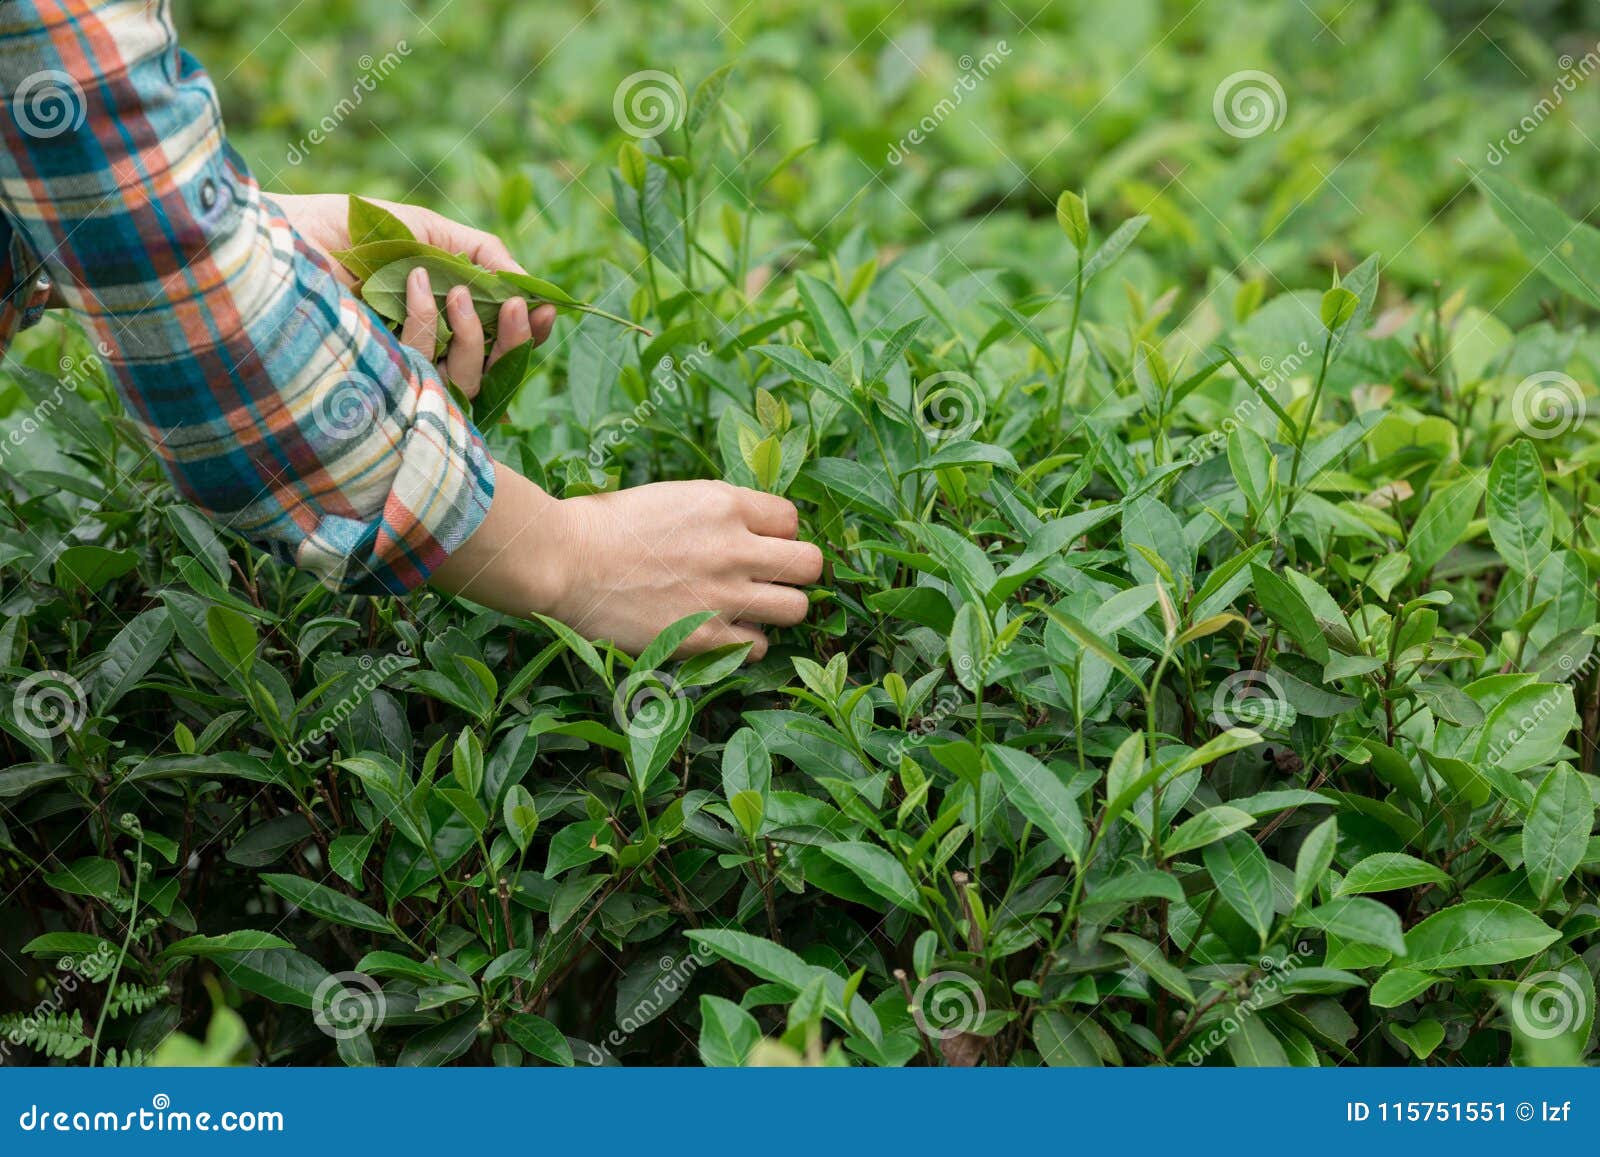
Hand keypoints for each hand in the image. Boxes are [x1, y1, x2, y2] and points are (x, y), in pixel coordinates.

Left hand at [272, 192, 555, 397]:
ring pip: (464, 382)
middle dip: (516, 343)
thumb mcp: (416, 230)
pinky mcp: (370, 385)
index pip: (493, 349)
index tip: (548, 310)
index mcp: (432, 327)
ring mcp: (394, 377)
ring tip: (463, 291)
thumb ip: (472, 250)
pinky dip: (428, 322)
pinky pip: (423, 371)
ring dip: (476, 335)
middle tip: (526, 311)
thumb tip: (522, 279)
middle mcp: (416, 360)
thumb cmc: (333, 231)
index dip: (525, 335)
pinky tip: (409, 281)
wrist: (268, 239)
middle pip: (490, 375)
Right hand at [429, 471, 823, 661]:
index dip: (778, 535)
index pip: (791, 519)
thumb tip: (745, 531)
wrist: (565, 561)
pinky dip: (746, 642)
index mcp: (725, 504)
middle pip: (810, 565)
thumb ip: (716, 513)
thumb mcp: (671, 497)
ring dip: (777, 610)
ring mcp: (725, 595)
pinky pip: (759, 647)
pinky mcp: (707, 637)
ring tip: (748, 610)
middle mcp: (736, 548)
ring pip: (796, 609)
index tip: (758, 546)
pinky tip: (720, 632)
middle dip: (794, 573)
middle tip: (768, 580)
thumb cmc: (603, 526)